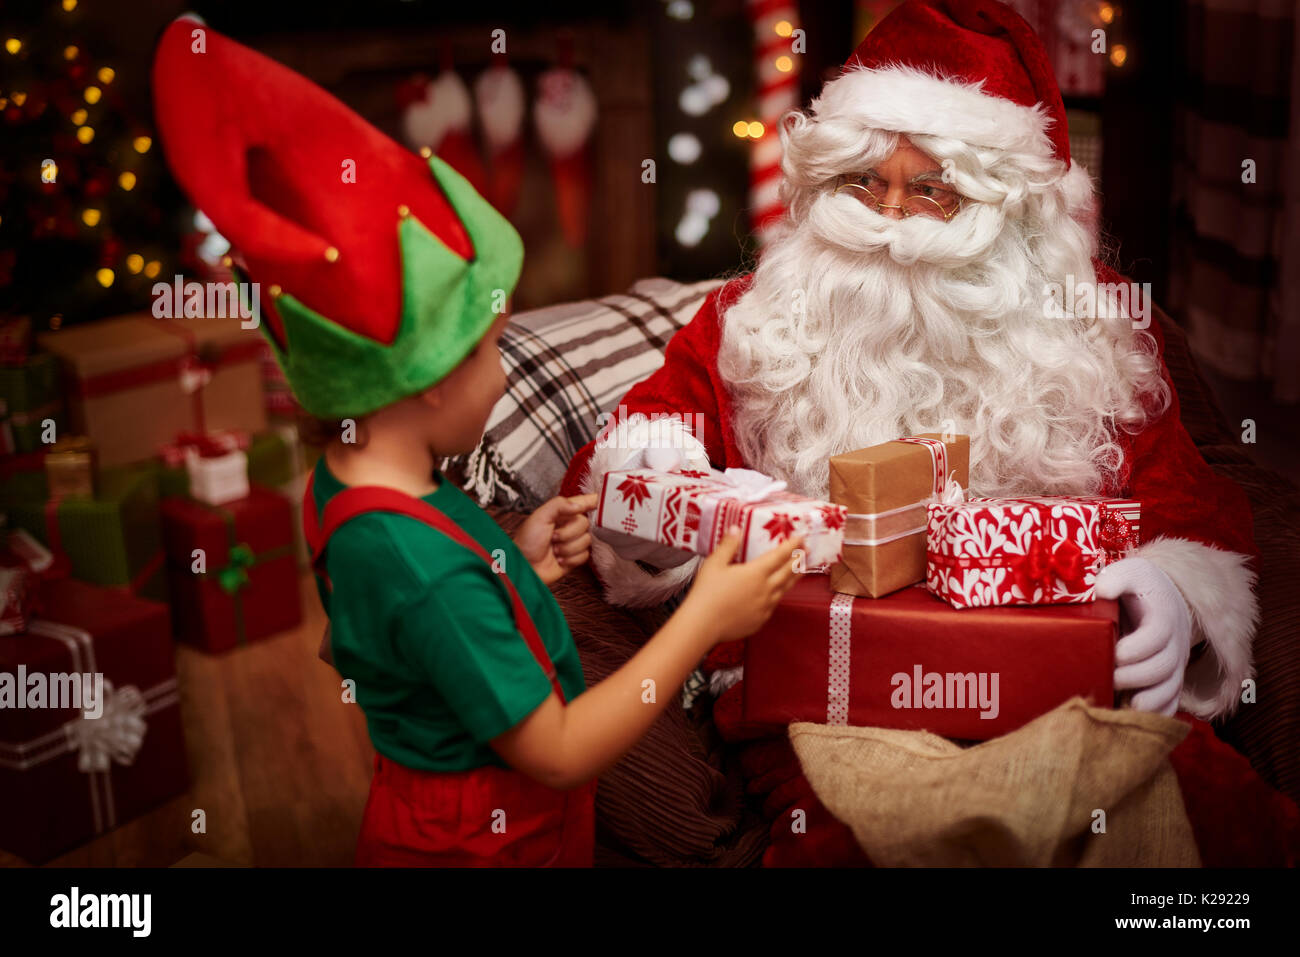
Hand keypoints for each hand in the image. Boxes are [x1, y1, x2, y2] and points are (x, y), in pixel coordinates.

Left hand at [514, 493, 598, 585]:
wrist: (524, 567)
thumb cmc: (526, 541)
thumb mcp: (539, 517)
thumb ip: (559, 505)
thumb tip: (579, 505)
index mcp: (562, 512)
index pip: (585, 501)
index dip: (594, 501)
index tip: (596, 503)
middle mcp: (570, 525)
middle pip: (586, 523)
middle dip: (569, 533)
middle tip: (553, 537)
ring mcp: (573, 542)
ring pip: (587, 541)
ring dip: (568, 548)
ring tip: (554, 550)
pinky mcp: (575, 557)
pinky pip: (585, 556)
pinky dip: (571, 559)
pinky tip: (559, 559)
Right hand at [680, 528, 804, 646]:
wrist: (703, 624)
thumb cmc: (706, 593)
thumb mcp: (714, 563)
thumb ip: (728, 546)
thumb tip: (735, 529)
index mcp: (756, 573)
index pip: (779, 556)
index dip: (792, 546)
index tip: (801, 538)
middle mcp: (765, 589)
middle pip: (788, 572)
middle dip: (799, 560)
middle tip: (808, 551)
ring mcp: (764, 607)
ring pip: (785, 590)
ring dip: (793, 578)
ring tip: (799, 571)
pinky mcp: (760, 620)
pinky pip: (774, 605)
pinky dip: (779, 596)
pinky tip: (777, 594)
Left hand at [1095, 556, 1192, 716]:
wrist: (1160, 598)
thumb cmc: (1136, 587)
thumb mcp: (1127, 572)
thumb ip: (1116, 578)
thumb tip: (1102, 589)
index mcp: (1163, 616)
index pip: (1157, 636)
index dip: (1136, 649)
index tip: (1114, 653)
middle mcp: (1174, 642)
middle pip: (1163, 666)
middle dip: (1135, 676)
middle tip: (1109, 678)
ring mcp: (1174, 663)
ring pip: (1171, 688)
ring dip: (1149, 701)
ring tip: (1126, 705)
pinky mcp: (1170, 678)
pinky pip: (1172, 702)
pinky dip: (1158, 713)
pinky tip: (1136, 717)